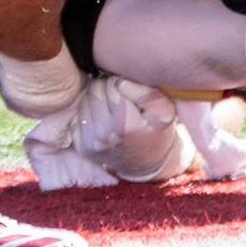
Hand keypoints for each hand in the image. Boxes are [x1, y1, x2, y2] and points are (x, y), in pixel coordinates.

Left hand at [74, 77, 196, 182]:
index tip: (133, 92)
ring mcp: (90, 142)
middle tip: (122, 97)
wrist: (148, 163)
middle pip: (95, 91)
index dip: (123, 83)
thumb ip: (147, 94)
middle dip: (107, 88)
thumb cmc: (158, 133)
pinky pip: (79, 117)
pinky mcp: (82, 147)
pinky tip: (104, 119)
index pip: (113, 85)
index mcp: (125, 124)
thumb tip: (121, 83)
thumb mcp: (166, 112)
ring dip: (97, 99)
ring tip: (114, 107)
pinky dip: (90, 113)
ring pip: (85, 101)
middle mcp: (103, 134)